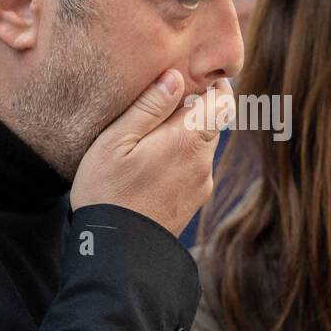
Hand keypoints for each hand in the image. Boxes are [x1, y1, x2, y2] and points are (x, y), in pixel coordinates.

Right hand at [71, 70, 233, 235]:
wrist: (116, 252)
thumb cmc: (107, 192)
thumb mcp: (116, 142)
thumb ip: (148, 107)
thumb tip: (175, 77)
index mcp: (188, 140)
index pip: (222, 100)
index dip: (211, 84)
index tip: (189, 77)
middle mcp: (203, 161)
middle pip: (214, 121)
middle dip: (194, 108)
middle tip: (162, 102)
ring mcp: (201, 184)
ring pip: (203, 145)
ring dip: (185, 134)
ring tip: (150, 136)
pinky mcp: (193, 201)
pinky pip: (194, 168)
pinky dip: (180, 157)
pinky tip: (151, 164)